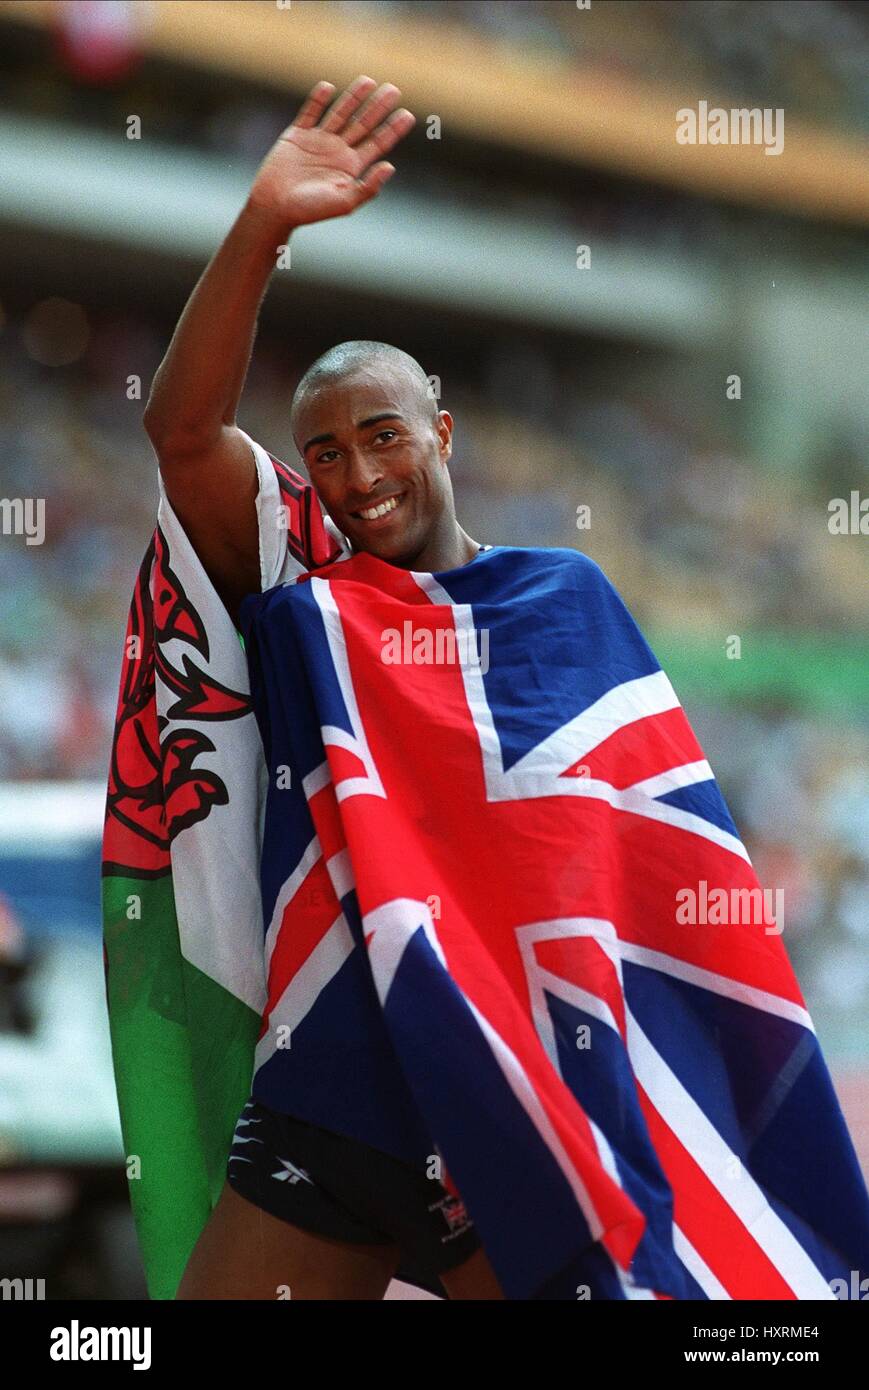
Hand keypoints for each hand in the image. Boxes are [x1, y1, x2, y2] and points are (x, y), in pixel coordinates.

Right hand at [247, 75, 415, 227]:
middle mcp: (337, 151)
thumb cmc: (310, 211)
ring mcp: (318, 141)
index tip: (408, 116)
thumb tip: (390, 166)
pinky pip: (309, 113)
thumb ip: (368, 187)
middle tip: (395, 90)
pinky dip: (317, 100)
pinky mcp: (297, 136)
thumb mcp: (344, 203)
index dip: (392, 130)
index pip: (377, 144)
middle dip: (379, 108)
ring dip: (354, 98)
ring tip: (369, 81)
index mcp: (351, 167)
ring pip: (340, 113)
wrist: (275, 207)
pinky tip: (329, 88)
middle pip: (363, 124)